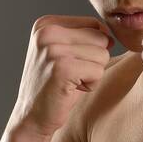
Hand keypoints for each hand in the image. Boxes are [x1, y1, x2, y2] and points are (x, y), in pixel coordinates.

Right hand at [11, 15, 113, 136]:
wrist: (32, 117)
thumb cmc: (54, 87)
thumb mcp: (64, 53)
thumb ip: (84, 37)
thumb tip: (111, 37)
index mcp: (46, 24)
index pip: (93, 24)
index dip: (91, 49)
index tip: (68, 64)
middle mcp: (47, 31)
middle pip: (100, 38)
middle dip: (93, 61)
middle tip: (70, 76)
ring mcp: (53, 48)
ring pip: (102, 55)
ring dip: (92, 75)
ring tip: (70, 83)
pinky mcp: (62, 67)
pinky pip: (98, 71)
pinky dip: (91, 85)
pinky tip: (71, 90)